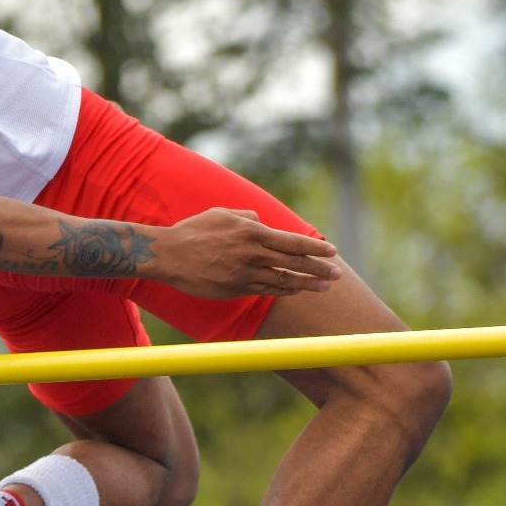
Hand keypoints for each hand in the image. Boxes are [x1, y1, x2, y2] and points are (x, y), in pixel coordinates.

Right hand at [143, 208, 340, 298]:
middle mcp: (252, 254)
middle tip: (337, 275)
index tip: (332, 252)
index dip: (315, 248)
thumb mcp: (221, 214)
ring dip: (306, 284)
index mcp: (251, 233)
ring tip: (323, 287)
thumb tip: (263, 223)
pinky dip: (284, 291)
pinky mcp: (235, 288)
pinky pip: (266, 290)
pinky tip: (295, 290)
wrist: (168, 255)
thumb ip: (247, 217)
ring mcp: (244, 274)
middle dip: (319, 269)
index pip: (292, 242)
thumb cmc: (193, 231)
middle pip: (294, 264)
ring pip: (283, 280)